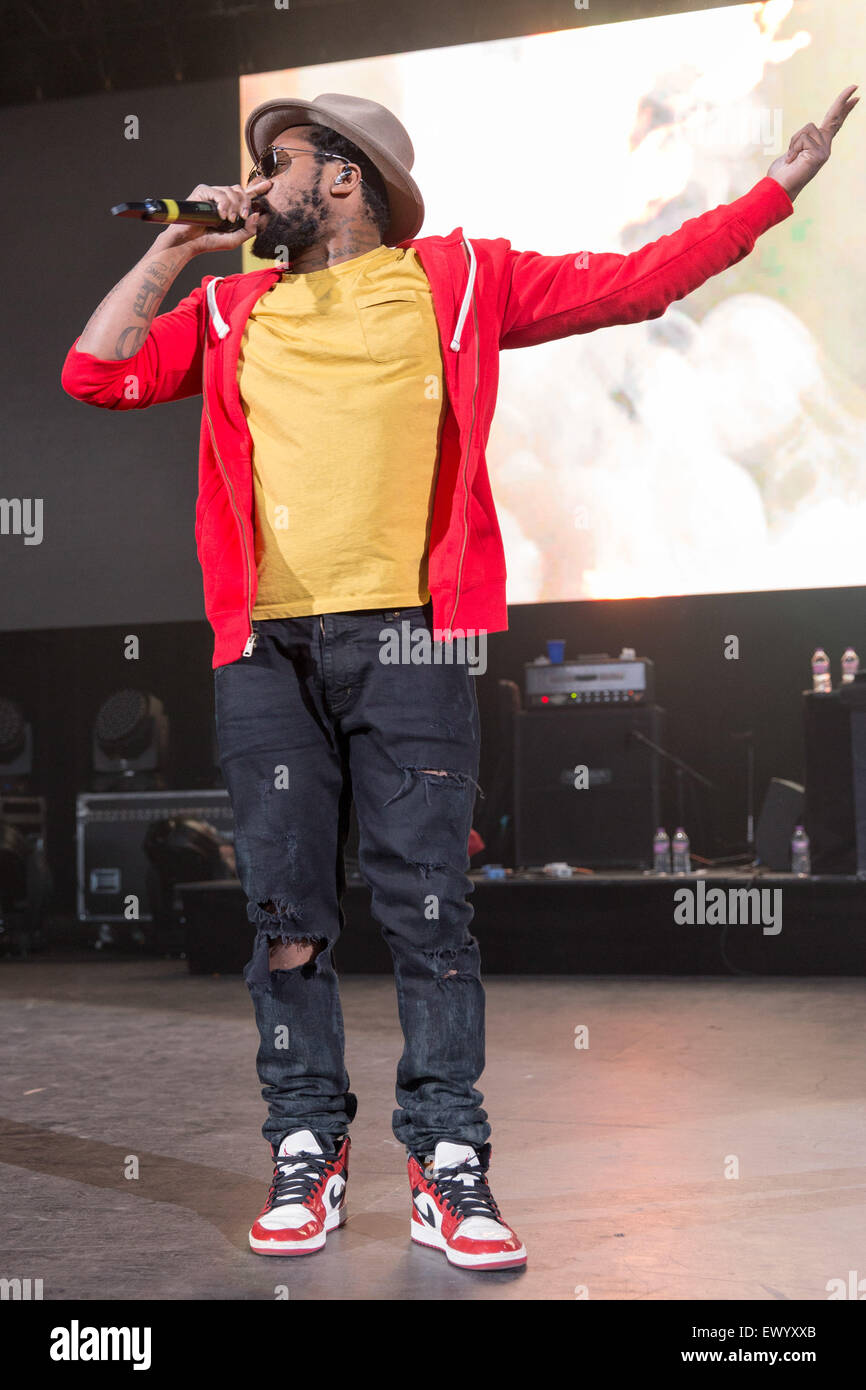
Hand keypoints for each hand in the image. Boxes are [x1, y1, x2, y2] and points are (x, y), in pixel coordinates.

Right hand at [152, 176, 273, 253]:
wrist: (190, 243)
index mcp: (231, 208)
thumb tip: (257, 214)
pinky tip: (222, 215)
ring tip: (229, 220)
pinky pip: (219, 192)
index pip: (246, 195)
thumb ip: (249, 230)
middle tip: (243, 217)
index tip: (269, 184)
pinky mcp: (203, 191)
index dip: (258, 189)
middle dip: (246, 203)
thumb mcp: (235, 239)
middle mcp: (223, 198)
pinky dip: (224, 204)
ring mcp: (213, 193)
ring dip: (234, 206)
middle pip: (241, 191)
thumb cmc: (210, 242)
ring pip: (232, 191)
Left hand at [767, 84, 857, 199]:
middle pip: (834, 118)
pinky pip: (803, 139)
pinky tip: (792, 160)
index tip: (856, 97)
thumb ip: (798, 144)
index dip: (844, 109)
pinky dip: (793, 148)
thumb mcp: (791, 152)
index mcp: (819, 145)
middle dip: (843, 100)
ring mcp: (824, 151)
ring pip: (807, 129)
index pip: (834, 123)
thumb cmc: (781, 174)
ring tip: (791, 158)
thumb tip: (796, 149)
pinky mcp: (820, 155)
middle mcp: (825, 147)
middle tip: (855, 85)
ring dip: (793, 142)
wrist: (779, 189)